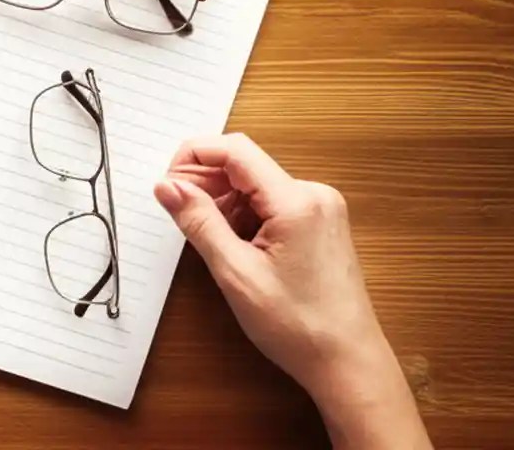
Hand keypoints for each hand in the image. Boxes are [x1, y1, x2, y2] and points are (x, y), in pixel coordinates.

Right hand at [154, 133, 431, 448]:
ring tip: (204, 237)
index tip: (166, 182)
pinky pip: (271, 204)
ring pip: (255, 186)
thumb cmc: (298, 326)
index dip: (193, 156)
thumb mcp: (235, 273)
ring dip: (223, 202)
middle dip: (204, 181)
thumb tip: (167, 187)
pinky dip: (244, 216)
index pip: (235, 151)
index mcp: (296, 201)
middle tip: (175, 210)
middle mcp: (313, 195)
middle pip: (245, 166)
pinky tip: (231, 244)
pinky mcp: (319, 224)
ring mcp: (320, 209)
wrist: (347, 362)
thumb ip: (198, 222)